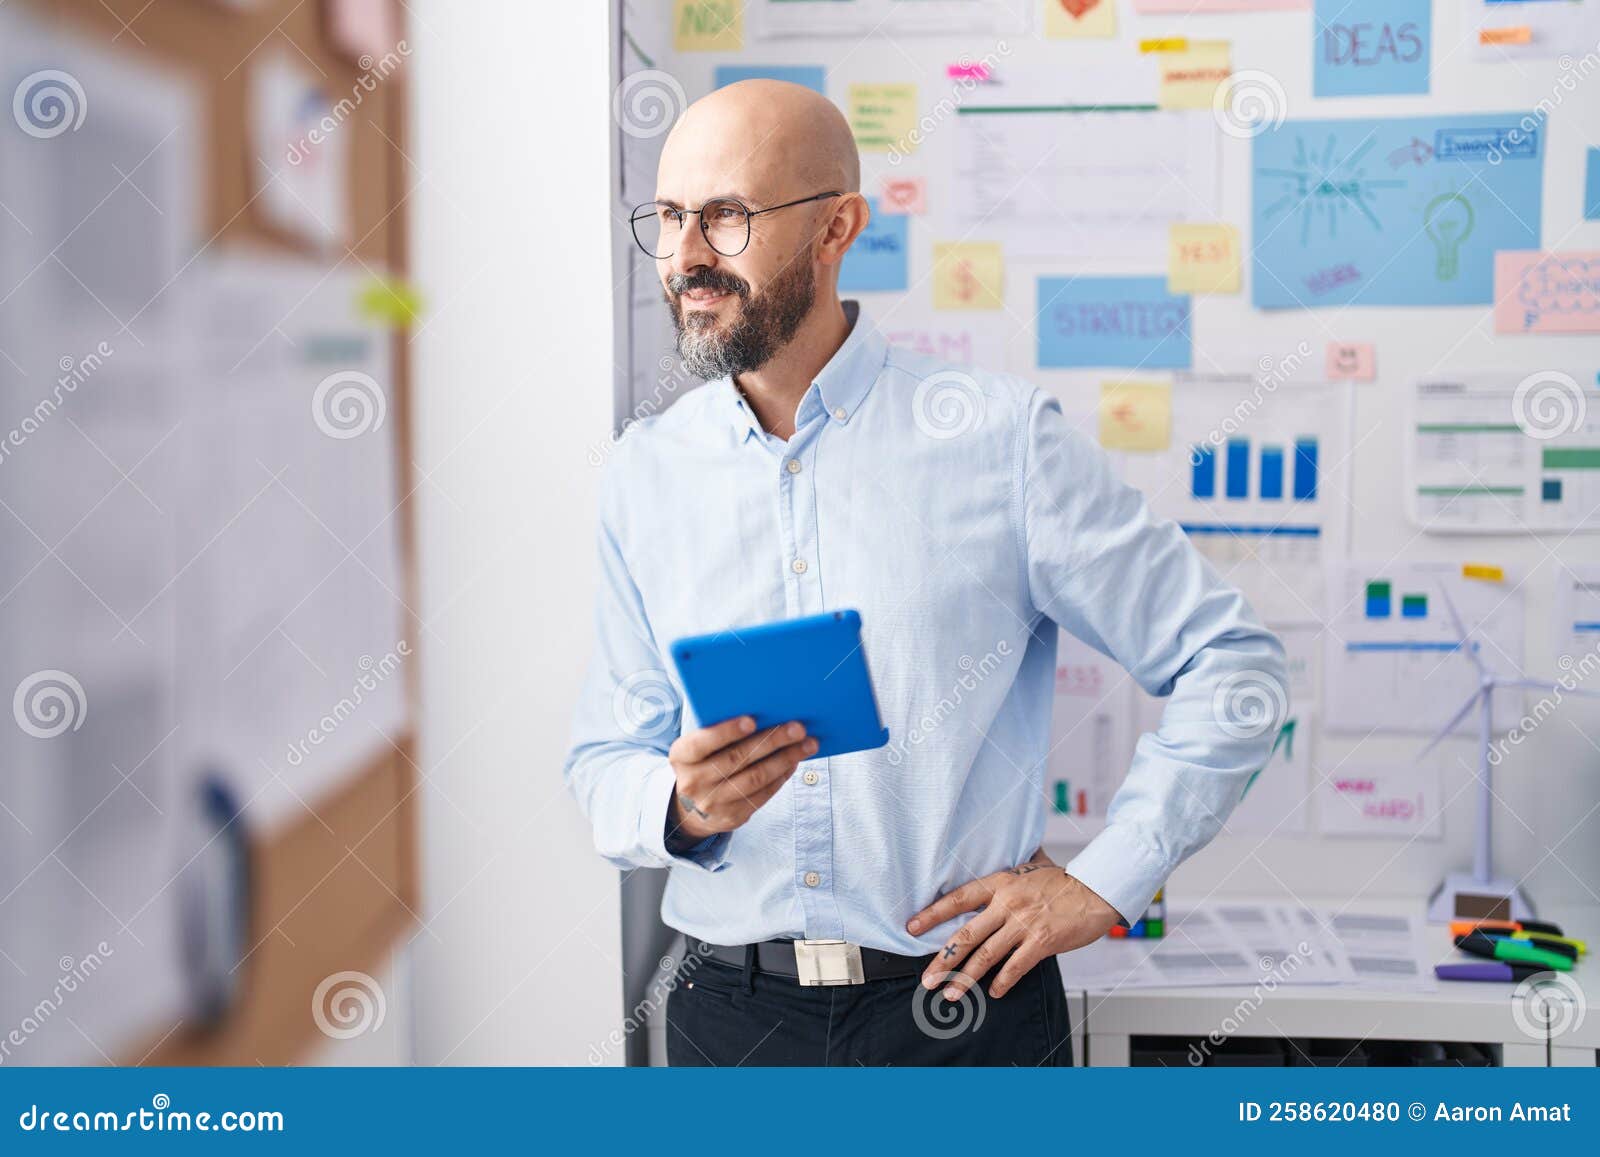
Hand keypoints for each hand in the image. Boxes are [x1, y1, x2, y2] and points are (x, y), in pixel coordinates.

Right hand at [667, 715, 816, 842]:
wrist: (689, 808)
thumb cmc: (701, 763)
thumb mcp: (697, 747)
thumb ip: (718, 732)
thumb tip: (764, 714)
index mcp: (681, 756)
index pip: (702, 743)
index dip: (726, 732)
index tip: (751, 720)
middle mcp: (694, 781)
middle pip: (737, 759)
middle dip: (771, 741)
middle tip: (797, 728)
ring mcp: (713, 802)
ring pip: (755, 778)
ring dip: (785, 759)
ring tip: (807, 744)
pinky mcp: (733, 817)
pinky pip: (763, 794)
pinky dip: (782, 775)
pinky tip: (794, 760)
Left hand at [906, 852, 1120, 999]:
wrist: (1095, 890)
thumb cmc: (1062, 881)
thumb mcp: (1028, 869)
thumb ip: (1006, 877)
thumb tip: (989, 875)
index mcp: (1000, 883)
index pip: (958, 899)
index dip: (933, 913)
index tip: (911, 927)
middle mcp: (1008, 903)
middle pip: (966, 934)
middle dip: (943, 960)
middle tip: (926, 979)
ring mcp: (1025, 923)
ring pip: (986, 955)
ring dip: (966, 978)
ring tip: (950, 994)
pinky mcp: (1042, 942)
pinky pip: (1015, 967)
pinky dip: (1002, 982)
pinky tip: (993, 993)